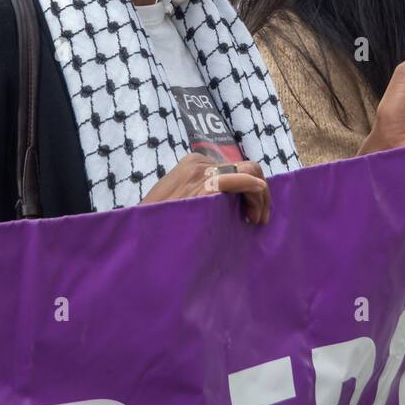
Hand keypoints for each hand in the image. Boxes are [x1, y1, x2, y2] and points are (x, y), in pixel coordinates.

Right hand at [141, 154, 269, 223]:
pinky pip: (242, 180)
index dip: (250, 190)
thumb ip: (201, 193)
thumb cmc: (160, 226)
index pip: (236, 168)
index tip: (249, 214)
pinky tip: (255, 214)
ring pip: (250, 173)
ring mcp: (202, 174)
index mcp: (193, 164)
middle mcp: (199, 164)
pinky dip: (255, 192)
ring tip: (256, 221)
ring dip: (261, 198)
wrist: (142, 240)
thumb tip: (233, 200)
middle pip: (248, 168)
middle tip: (258, 219)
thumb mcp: (180, 201)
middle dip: (261, 193)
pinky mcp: (205, 187)